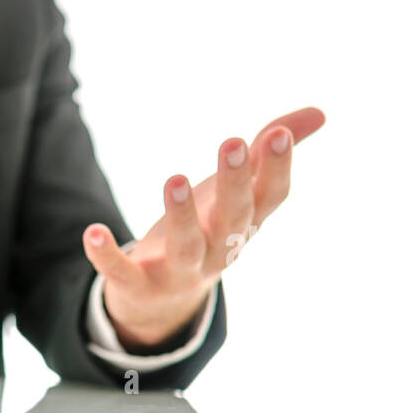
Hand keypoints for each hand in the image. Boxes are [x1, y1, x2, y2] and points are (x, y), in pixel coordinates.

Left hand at [83, 107, 326, 350]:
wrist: (164, 300)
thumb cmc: (207, 230)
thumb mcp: (238, 193)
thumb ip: (270, 154)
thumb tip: (320, 112)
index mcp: (244, 225)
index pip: (270, 199)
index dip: (277, 170)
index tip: (276, 135)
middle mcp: (219, 250)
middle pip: (233, 219)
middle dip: (234, 184)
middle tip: (233, 142)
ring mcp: (179, 271)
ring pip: (185, 246)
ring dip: (180, 215)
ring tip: (173, 179)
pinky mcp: (138, 285)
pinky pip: (121, 272)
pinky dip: (107, 255)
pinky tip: (92, 232)